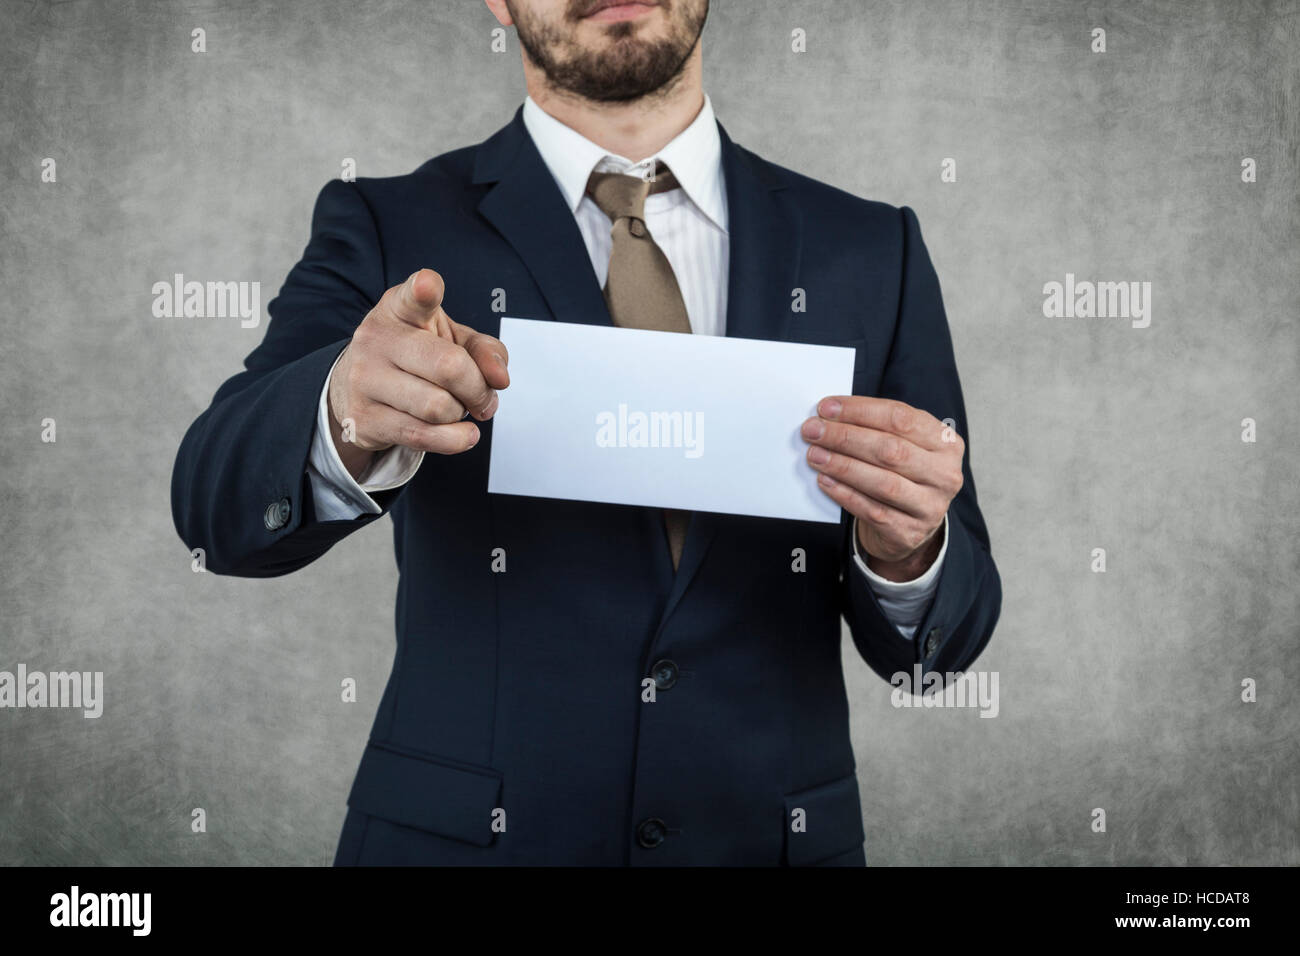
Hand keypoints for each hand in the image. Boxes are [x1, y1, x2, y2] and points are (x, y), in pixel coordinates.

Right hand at [327, 268, 509, 479]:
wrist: (360, 388)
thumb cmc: (417, 356)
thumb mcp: (453, 340)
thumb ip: (486, 350)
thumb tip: (499, 378)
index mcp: (400, 308)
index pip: (413, 296)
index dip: (424, 289)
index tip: (427, 286)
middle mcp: (377, 338)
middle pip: (449, 367)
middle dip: (478, 389)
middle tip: (482, 395)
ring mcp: (366, 379)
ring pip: (437, 407)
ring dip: (460, 414)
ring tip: (456, 408)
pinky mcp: (364, 418)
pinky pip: (422, 436)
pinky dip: (453, 440)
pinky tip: (463, 434)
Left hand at [801, 396, 962, 580]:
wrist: (910, 525)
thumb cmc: (902, 474)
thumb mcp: (903, 445)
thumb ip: (876, 428)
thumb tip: (830, 415)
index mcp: (945, 443)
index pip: (901, 418)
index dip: (860, 411)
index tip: (827, 407)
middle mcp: (944, 474)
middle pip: (891, 450)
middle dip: (846, 437)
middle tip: (814, 430)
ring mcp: (930, 506)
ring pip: (883, 482)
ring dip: (843, 466)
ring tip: (815, 455)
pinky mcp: (910, 532)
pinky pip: (873, 511)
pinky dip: (845, 494)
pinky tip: (825, 481)